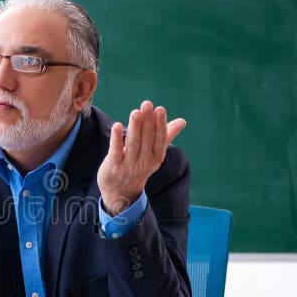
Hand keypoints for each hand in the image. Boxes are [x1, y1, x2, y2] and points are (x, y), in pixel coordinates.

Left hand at [97, 100, 185, 214]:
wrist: (120, 192)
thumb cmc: (138, 166)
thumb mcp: (154, 154)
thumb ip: (166, 136)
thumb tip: (182, 121)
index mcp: (155, 157)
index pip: (159, 139)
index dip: (160, 124)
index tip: (159, 109)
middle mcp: (144, 161)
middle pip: (147, 139)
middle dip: (147, 121)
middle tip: (147, 104)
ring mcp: (129, 165)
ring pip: (133, 143)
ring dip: (135, 127)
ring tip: (136, 112)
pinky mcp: (114, 166)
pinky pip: (116, 151)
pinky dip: (117, 138)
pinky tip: (117, 126)